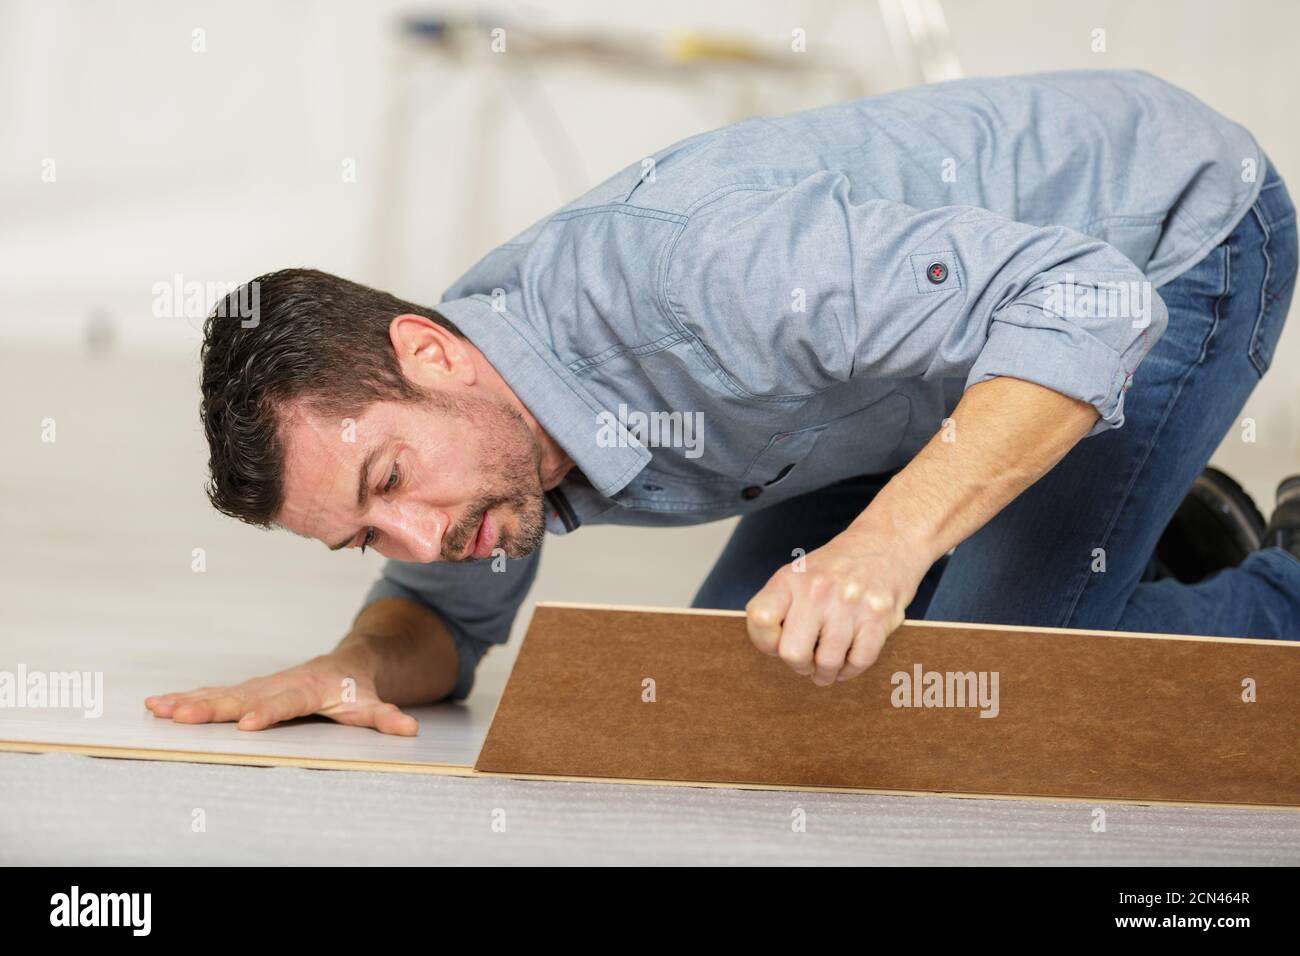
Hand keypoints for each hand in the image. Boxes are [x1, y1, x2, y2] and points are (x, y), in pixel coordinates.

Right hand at [144, 648, 418, 734]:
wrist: (348, 665)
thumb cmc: (356, 690)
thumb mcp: (372, 704)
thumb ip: (386, 717)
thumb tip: (409, 728)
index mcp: (308, 689)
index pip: (285, 703)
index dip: (268, 712)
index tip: (248, 723)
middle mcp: (279, 684)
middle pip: (243, 697)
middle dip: (212, 707)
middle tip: (182, 716)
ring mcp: (260, 687)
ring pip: (222, 694)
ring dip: (190, 702)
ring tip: (159, 709)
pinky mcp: (246, 692)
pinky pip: (213, 696)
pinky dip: (186, 699)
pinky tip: (157, 706)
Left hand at [745, 527, 926, 685]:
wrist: (886, 543)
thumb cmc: (835, 569)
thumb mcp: (799, 574)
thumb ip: (780, 607)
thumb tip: (774, 650)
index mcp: (791, 578)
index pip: (761, 619)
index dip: (765, 641)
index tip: (778, 643)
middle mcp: (818, 589)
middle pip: (792, 653)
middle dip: (800, 665)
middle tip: (807, 662)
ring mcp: (850, 603)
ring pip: (828, 663)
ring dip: (827, 673)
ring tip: (828, 667)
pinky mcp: (878, 616)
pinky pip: (859, 661)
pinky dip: (851, 669)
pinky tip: (848, 661)